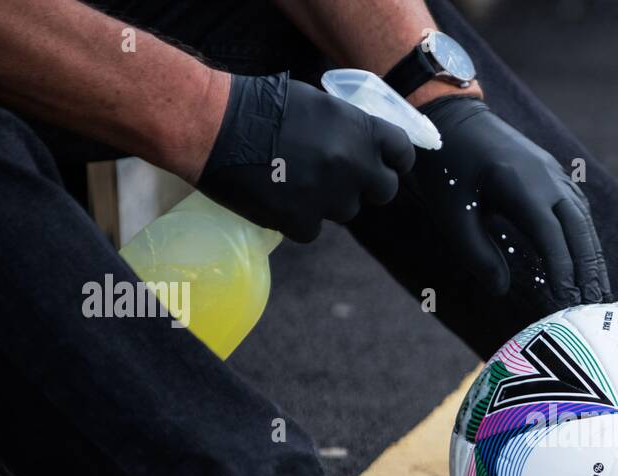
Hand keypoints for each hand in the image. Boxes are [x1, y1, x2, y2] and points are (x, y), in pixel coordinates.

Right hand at [198, 73, 414, 242]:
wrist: (215, 126)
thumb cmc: (261, 106)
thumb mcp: (319, 105)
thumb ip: (349, 129)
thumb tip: (367, 147)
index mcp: (361, 131)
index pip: (403, 153)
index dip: (394, 160)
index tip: (386, 164)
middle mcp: (353, 165)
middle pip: (384, 190)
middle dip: (366, 186)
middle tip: (341, 179)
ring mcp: (329, 197)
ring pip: (345, 211)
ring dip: (328, 201)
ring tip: (296, 180)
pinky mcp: (302, 221)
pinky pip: (312, 229)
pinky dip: (298, 219)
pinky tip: (278, 198)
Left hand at [410, 95, 609, 305]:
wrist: (454, 116)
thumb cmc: (447, 167)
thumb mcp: (451, 215)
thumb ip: (476, 254)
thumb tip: (501, 290)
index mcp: (518, 184)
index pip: (550, 233)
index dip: (562, 268)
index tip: (568, 299)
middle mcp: (544, 176)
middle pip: (577, 227)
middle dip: (588, 267)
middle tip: (595, 302)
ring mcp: (552, 171)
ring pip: (582, 217)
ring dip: (592, 253)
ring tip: (599, 288)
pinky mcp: (553, 172)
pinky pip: (577, 207)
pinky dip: (585, 235)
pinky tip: (588, 256)